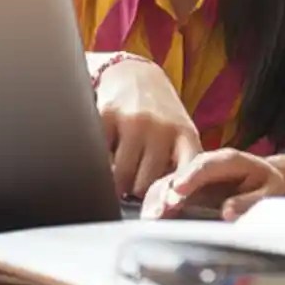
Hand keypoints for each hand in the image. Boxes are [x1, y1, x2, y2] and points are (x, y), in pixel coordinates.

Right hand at [93, 54, 201, 197]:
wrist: (136, 75)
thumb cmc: (161, 116)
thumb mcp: (181, 137)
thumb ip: (180, 168)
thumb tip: (167, 207)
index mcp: (185, 135)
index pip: (185, 174)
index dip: (174, 196)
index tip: (164, 208)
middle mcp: (161, 127)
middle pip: (145, 184)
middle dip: (138, 191)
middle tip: (136, 182)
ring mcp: (133, 121)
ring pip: (121, 177)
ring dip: (118, 183)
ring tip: (122, 172)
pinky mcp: (106, 115)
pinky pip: (99, 158)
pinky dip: (100, 164)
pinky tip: (109, 154)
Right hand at [141, 148, 284, 220]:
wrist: (266, 180)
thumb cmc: (268, 185)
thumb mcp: (270, 191)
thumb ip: (250, 201)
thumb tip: (227, 212)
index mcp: (229, 159)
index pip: (206, 164)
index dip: (191, 177)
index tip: (179, 190)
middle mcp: (206, 164)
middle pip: (180, 172)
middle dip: (167, 190)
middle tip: (159, 210)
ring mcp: (193, 175)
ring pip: (168, 182)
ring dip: (157, 199)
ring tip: (151, 217)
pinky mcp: (185, 188)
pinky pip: (166, 193)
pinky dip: (156, 204)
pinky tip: (150, 218)